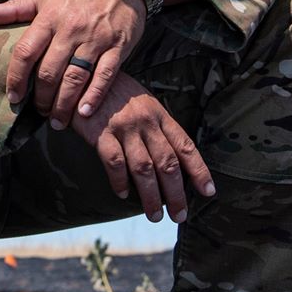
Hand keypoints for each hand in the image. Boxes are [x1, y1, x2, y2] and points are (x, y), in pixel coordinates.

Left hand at [0, 0, 146, 128]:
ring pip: (75, 78)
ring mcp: (95, 39)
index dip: (16, 77)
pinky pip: (104, 76)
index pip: (26, 52)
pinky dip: (94, 97)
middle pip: (50, 71)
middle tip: (38, 111)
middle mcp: (71, 29)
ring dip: (64, 104)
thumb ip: (13, 9)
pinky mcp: (117, 47)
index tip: (13, 96)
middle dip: (41, 97)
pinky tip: (84, 113)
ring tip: (57, 120)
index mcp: (49, 17)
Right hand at [70, 75, 215, 221]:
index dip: (199, 171)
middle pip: (167, 163)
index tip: (208, 192)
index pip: (186, 146)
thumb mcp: (143, 102)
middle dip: (176, 193)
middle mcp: (146, 121)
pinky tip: (123, 195)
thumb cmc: (115, 93)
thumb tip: (171, 160)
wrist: (83, 76)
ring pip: (144, 168)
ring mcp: (124, 127)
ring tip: (154, 216)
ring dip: (151, 196)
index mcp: (160, 115)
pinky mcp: (101, 132)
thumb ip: (157, 127)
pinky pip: (114, 162)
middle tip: (180, 215)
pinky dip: (120, 181)